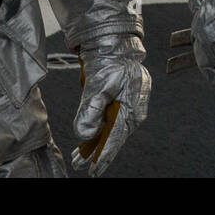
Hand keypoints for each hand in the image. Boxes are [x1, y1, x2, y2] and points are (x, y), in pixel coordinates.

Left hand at [72, 34, 151, 176]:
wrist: (116, 44)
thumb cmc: (109, 61)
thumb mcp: (97, 84)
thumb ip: (91, 110)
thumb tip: (85, 135)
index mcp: (132, 107)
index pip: (116, 137)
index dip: (104, 156)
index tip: (93, 170)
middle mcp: (135, 110)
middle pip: (114, 138)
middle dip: (98, 154)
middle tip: (80, 167)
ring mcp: (132, 107)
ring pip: (112, 131)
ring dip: (96, 144)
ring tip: (79, 158)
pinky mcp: (126, 103)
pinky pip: (113, 122)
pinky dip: (101, 131)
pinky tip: (90, 140)